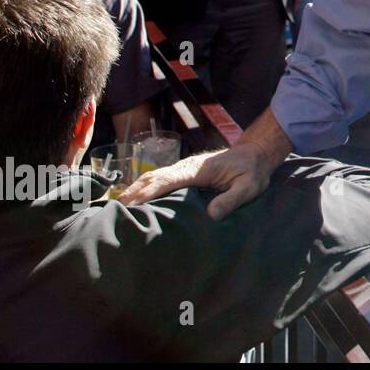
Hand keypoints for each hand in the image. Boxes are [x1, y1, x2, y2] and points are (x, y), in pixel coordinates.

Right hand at [116, 141, 278, 219]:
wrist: (255, 155)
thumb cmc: (252, 172)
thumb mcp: (249, 187)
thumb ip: (232, 200)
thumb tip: (211, 215)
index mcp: (198, 169)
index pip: (167, 180)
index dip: (148, 192)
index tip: (131, 204)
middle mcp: (185, 167)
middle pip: (153, 178)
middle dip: (133, 192)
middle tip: (113, 211)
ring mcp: (182, 169)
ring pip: (152, 178)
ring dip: (134, 190)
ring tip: (115, 209)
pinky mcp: (183, 174)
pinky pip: (159, 181)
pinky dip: (143, 189)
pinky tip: (132, 202)